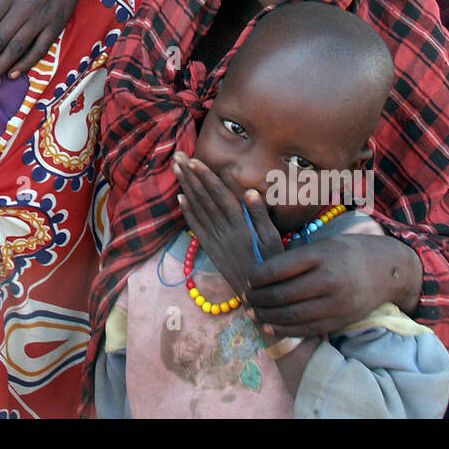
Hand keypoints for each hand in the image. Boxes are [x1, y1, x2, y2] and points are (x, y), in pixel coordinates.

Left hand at [174, 153, 284, 300]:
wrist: (256, 293)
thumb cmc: (271, 264)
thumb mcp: (273, 240)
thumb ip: (260, 215)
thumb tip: (250, 191)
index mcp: (240, 225)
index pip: (219, 195)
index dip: (205, 177)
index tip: (193, 160)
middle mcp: (223, 230)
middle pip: (203, 198)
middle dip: (190, 175)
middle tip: (177, 155)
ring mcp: (214, 239)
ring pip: (197, 208)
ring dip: (185, 187)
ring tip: (175, 168)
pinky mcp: (210, 248)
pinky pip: (195, 226)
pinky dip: (186, 211)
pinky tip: (179, 197)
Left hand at [243, 232, 421, 338]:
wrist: (386, 271)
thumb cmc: (347, 253)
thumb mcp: (323, 244)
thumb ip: (296, 255)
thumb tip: (260, 265)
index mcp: (321, 256)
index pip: (280, 268)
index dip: (258, 276)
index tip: (247, 278)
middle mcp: (328, 280)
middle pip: (283, 294)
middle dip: (259, 298)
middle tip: (245, 297)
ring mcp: (335, 303)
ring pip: (292, 315)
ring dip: (267, 316)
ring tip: (252, 312)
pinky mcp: (339, 320)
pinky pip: (306, 329)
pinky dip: (285, 330)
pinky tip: (270, 327)